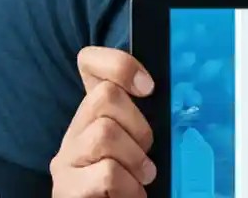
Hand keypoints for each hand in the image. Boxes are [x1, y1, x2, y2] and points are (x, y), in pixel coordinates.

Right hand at [50, 47, 157, 196]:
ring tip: (140, 179)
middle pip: (105, 97)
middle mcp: (74, 130)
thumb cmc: (129, 181)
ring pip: (104, 133)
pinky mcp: (66, 188)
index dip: (119, 64)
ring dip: (134, 159)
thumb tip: (181, 99)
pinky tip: (130, 195)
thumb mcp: (138, 144)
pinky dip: (128, 187)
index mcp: (94, 114)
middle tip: (146, 155)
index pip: (90, 62)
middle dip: (138, 126)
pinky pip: (106, 172)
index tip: (148, 87)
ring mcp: (66, 159)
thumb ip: (144, 121)